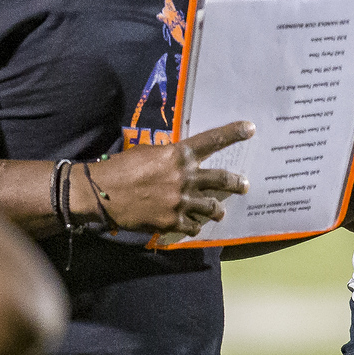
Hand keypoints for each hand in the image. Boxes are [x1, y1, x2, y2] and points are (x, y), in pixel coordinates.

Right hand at [71, 121, 254, 235]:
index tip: (250, 129)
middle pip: (221, 179)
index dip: (233, 133)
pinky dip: (194, 225)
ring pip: (211, 207)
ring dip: (217, 210)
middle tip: (244, 185)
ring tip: (219, 213)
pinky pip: (193, 225)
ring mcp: (180, 201)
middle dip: (236, 183)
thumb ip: (169, 158)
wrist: (102, 193)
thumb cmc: (121, 168)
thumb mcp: (147, 153)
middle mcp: (184, 176)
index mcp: (178, 155)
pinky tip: (193, 225)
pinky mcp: (172, 221)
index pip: (212, 140)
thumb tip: (181, 162)